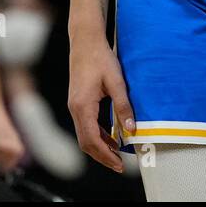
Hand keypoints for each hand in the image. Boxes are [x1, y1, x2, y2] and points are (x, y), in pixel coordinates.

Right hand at [67, 32, 132, 173]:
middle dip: (102, 156)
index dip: (105, 155)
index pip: (91, 139)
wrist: (85, 41)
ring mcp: (74, 106)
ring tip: (117, 153)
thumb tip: (131, 129)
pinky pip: (85, 125)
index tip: (119, 164)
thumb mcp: (117, 82)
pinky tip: (110, 136)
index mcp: (82, 106)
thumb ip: (123, 106)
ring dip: (99, 146)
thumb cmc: (100, 58)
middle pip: (85, 142)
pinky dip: (97, 135)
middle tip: (119, 165)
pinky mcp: (78, 102)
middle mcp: (75, 109)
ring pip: (84, 135)